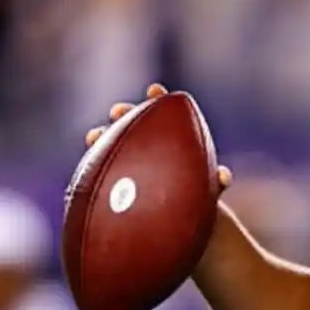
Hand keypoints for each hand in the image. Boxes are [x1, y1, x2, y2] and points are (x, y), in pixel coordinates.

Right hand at [85, 83, 232, 190]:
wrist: (182, 219)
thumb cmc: (200, 198)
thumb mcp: (211, 189)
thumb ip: (217, 182)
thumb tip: (224, 176)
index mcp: (172, 138)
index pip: (163, 111)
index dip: (158, 98)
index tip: (155, 91)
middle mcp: (148, 145)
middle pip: (133, 122)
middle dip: (125, 113)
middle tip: (118, 112)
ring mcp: (129, 160)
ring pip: (112, 144)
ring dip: (102, 137)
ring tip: (93, 137)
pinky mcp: (115, 179)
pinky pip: (102, 171)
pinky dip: (94, 168)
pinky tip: (85, 171)